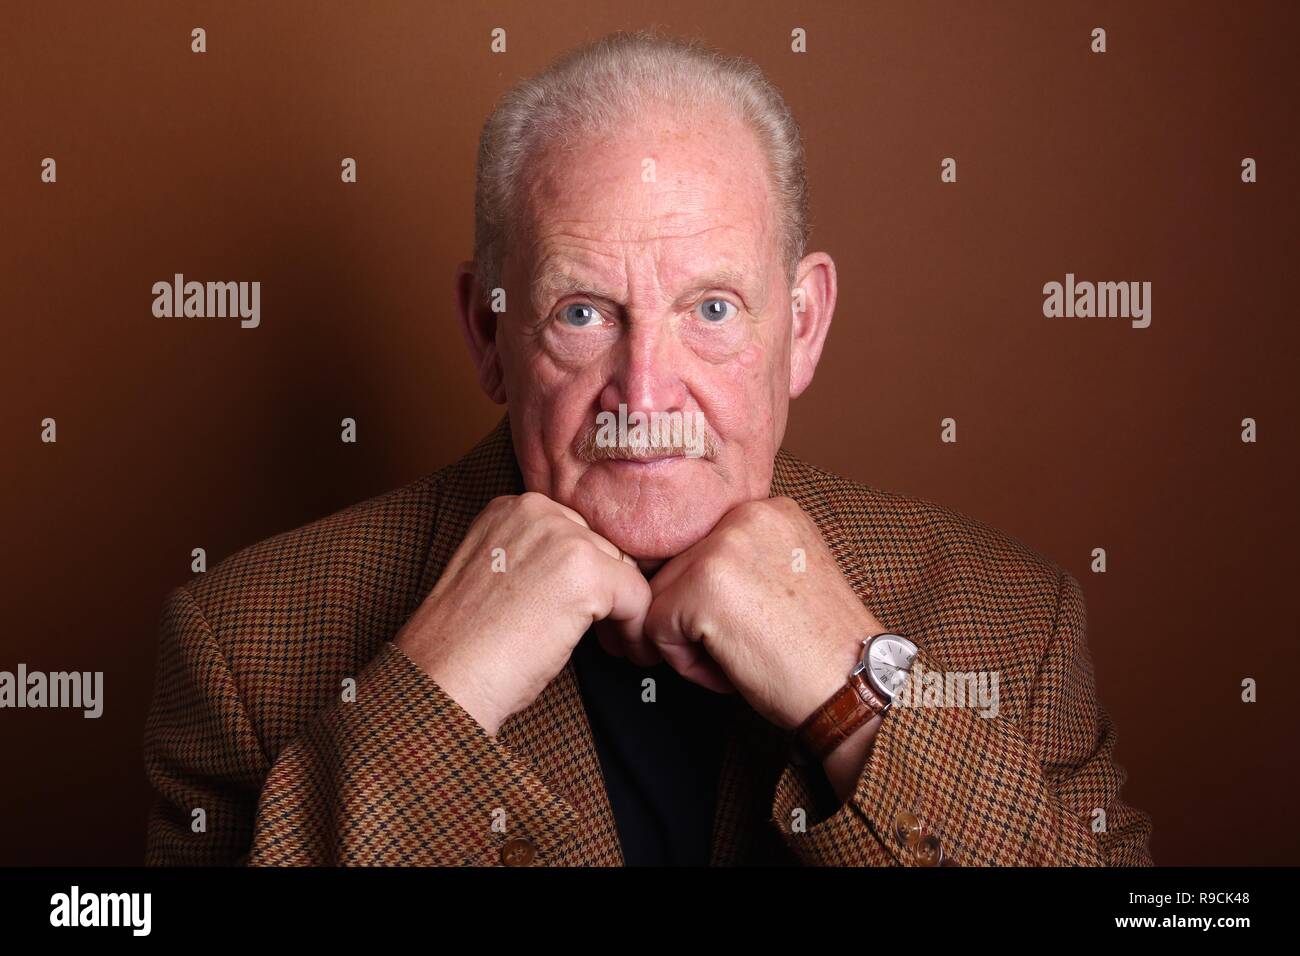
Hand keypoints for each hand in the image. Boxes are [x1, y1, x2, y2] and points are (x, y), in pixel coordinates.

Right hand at [395, 492, 650, 734]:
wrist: (443, 680)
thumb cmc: (465, 646)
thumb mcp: (498, 576)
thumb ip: (536, 559)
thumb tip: (590, 574)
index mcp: (510, 508)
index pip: (574, 533)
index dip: (583, 578)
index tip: (581, 613)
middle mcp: (535, 510)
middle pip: (603, 548)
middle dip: (606, 592)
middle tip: (601, 635)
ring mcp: (561, 537)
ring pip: (624, 570)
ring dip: (621, 610)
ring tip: (609, 645)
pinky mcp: (585, 572)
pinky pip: (638, 597)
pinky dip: (636, 629)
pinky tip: (622, 651)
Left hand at [639, 497, 883, 733]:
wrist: (857, 689)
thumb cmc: (823, 649)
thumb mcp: (788, 575)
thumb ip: (741, 559)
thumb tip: (680, 574)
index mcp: (769, 510)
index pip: (700, 550)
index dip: (715, 601)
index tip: (753, 624)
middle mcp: (746, 515)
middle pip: (675, 571)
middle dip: (699, 619)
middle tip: (751, 643)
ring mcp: (722, 547)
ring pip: (661, 599)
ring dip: (691, 640)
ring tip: (745, 652)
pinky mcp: (703, 587)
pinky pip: (655, 630)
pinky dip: (686, 664)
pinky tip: (734, 667)